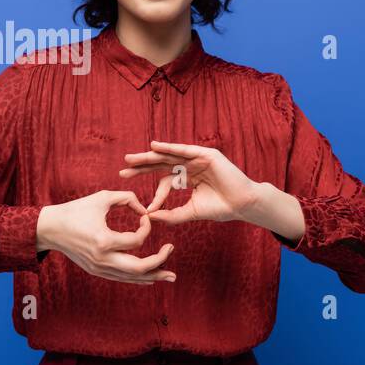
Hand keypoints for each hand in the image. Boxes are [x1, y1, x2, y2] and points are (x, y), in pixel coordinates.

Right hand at [35, 190, 175, 284]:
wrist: (49, 229)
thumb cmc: (75, 210)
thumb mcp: (102, 198)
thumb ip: (127, 198)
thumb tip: (146, 209)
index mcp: (103, 241)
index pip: (136, 241)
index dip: (146, 228)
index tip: (145, 217)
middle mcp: (102, 259)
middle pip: (139, 268)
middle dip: (160, 262)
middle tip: (171, 249)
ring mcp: (99, 268)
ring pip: (131, 278)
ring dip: (153, 276)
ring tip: (170, 276)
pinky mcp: (96, 271)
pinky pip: (122, 279)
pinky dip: (137, 278)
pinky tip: (151, 279)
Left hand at [121, 141, 304, 240]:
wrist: (242, 205)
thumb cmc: (221, 208)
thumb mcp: (191, 212)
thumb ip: (171, 214)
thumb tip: (149, 216)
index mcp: (188, 178)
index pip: (165, 181)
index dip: (154, 193)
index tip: (145, 208)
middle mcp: (191, 166)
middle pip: (162, 165)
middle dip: (142, 168)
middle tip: (123, 171)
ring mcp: (198, 159)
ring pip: (169, 156)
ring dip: (149, 157)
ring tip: (131, 159)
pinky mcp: (206, 154)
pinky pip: (184, 150)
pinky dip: (169, 148)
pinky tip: (154, 147)